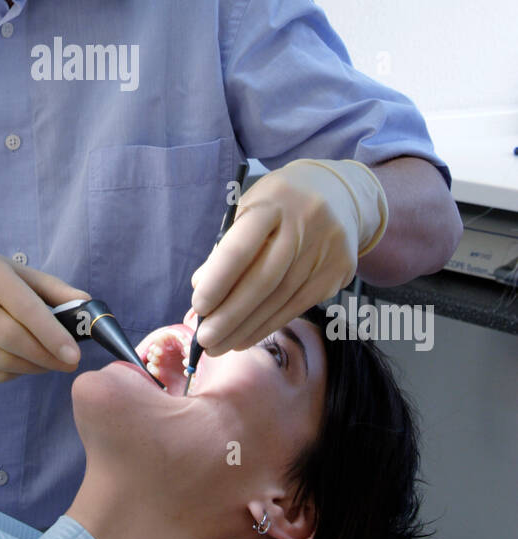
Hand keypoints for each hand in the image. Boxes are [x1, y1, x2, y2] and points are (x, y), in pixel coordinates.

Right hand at [0, 245, 89, 381]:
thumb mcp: (13, 269)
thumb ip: (50, 288)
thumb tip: (86, 307)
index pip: (23, 306)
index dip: (50, 334)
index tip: (72, 354)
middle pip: (10, 338)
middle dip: (45, 355)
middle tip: (67, 363)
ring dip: (30, 367)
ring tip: (48, 363)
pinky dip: (10, 373)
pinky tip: (22, 364)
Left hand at [189, 158, 387, 354]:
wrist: (338, 193)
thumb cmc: (278, 205)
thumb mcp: (249, 209)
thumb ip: (226, 246)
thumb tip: (201, 288)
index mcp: (273, 202)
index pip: (241, 247)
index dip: (218, 280)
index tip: (199, 306)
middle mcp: (304, 224)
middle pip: (264, 280)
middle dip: (231, 315)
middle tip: (205, 340)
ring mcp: (326, 249)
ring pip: (281, 299)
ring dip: (246, 327)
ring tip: (219, 345)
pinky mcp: (339, 270)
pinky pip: (298, 305)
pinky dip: (268, 325)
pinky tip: (246, 337)